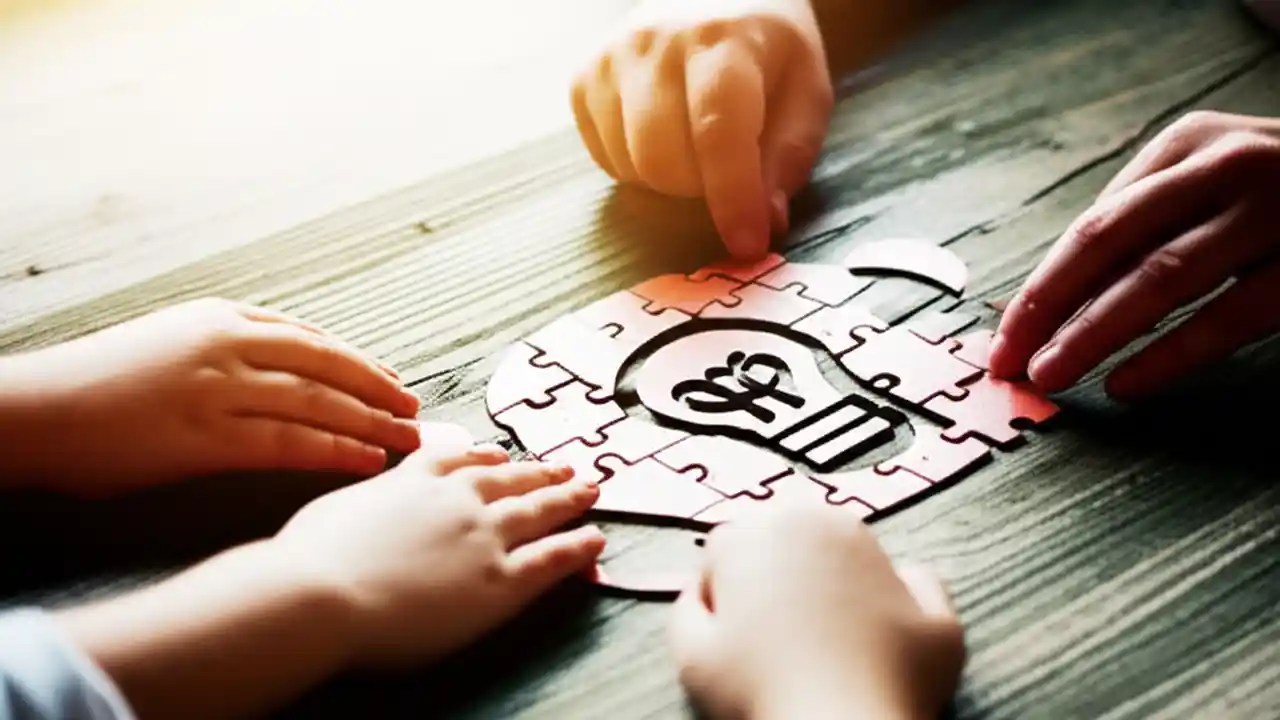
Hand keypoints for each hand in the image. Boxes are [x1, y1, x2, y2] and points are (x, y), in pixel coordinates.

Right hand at [1, 297, 420, 495]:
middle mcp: (228, 344)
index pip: (312, 337)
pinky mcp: (207, 435)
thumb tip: (279, 366)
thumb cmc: (100, 383)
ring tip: (406, 438)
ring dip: (371, 421)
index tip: (391, 380)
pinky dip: (335, 449)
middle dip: (379, 388)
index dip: (360, 362)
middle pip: (328, 363)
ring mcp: (220, 387)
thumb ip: (227, 347)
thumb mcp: (171, 340)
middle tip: (415, 409)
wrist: (37, 411)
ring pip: (319, 402)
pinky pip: (290, 441)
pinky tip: (365, 459)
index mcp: (222, 316)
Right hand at [54, 428, 606, 719]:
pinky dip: (577, 546)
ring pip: (538, 510)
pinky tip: (596, 539)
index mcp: (413, 480)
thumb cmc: (309, 559)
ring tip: (590, 489)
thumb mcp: (336, 508)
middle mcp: (456, 500)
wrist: (320, 593)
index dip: (484, 457)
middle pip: (508, 478)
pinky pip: (551, 559)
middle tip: (563, 465)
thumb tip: (367, 503)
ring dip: (567, 497)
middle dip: (538, 471)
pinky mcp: (499, 581)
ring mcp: (483, 537)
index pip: (458, 460)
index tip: (499, 454)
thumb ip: (366, 500)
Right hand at [571, 0, 833, 258]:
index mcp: (723, 40)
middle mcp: (654, 42)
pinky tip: (662, 137)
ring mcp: (608, 60)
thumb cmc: (767, 50)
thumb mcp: (805, 93)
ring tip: (695, 148)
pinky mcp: (581, 80)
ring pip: (632, 167)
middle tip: (728, 173)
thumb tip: (764, 222)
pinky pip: (606, 161)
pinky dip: (638, 170)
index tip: (747, 244)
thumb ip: (788, 157)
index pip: (719, 131)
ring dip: (670, 183)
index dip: (732, 197)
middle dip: (701, 192)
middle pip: (664, 161)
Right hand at [668, 505, 963, 719]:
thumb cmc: (757, 691)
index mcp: (763, 527)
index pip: (726, 549)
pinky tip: (871, 650)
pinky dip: (891, 612)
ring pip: (845, 562)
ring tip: (818, 652)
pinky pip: (906, 593)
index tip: (727, 635)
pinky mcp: (933, 602)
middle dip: (777, 580)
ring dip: (831, 591)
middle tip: (770, 641)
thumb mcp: (688, 650)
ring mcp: (886, 559)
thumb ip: (688, 604)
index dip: (721, 595)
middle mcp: (827, 524)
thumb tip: (705, 594)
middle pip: (788, 543)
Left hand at [989, 111, 1279, 398]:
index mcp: (1188, 144)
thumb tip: (1055, 304)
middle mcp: (1227, 164)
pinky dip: (1171, 353)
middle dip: (1049, 306)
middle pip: (1111, 242)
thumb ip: (1147, 226)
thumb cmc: (1279, 194)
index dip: (1041, 287)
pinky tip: (1127, 382)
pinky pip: (1230, 315)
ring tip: (1052, 373)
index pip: (1093, 225)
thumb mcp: (1212, 182)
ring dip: (1095, 332)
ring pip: (1162, 277)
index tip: (1003, 337)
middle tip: (1011, 359)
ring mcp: (1276, 209)